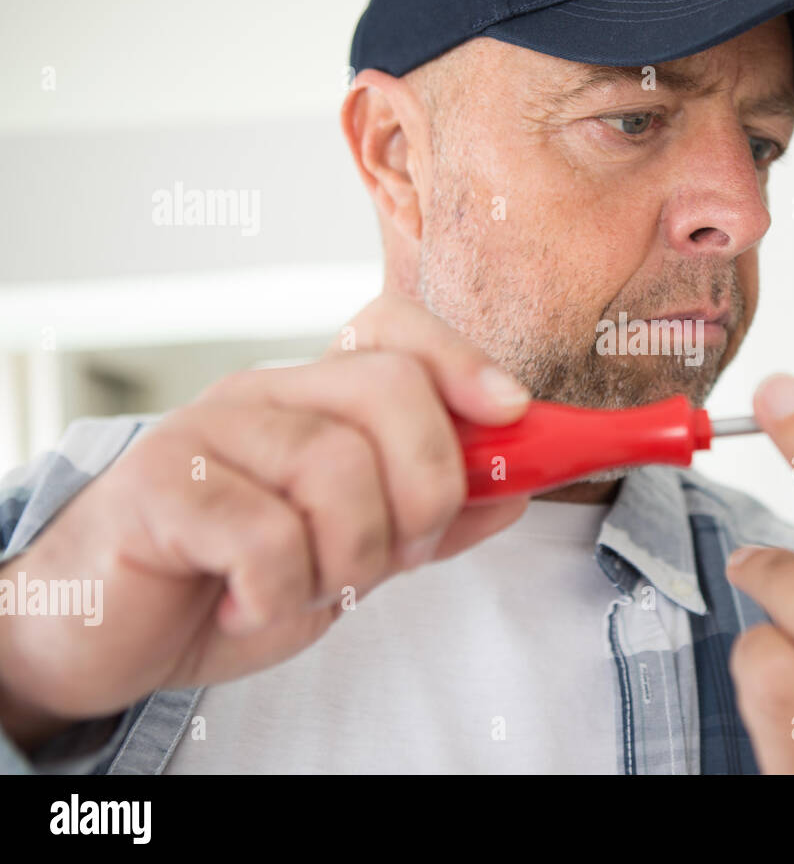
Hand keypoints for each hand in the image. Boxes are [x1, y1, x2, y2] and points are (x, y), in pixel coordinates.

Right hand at [0, 292, 530, 735]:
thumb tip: (516, 491)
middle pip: (390, 389)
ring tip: (312, 587)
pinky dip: (280, 591)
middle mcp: (264, 396)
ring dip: (350, 556)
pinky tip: (249, 602)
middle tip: (401, 555)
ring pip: (335, 464)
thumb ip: (428, 522)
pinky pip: (265, 533)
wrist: (111, 633)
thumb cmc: (230, 578)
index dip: (462, 359)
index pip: (393, 328)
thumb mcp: (352, 553)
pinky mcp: (160, 486)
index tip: (514, 412)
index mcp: (313, 398)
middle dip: (427, 488)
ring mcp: (207, 431)